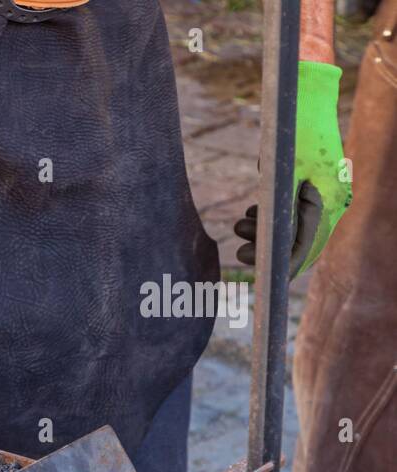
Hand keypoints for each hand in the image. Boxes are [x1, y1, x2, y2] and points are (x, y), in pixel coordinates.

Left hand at [235, 61, 350, 276]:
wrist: (303, 98)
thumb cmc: (292, 132)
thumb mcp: (282, 175)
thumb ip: (281, 212)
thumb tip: (274, 249)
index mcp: (328, 202)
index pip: (305, 248)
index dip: (282, 266)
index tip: (260, 275)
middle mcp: (330, 202)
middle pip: (299, 243)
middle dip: (267, 250)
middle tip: (239, 252)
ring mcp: (321, 194)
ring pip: (293, 228)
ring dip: (264, 232)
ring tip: (239, 226)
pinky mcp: (310, 187)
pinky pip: (292, 213)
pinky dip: (271, 218)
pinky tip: (251, 214)